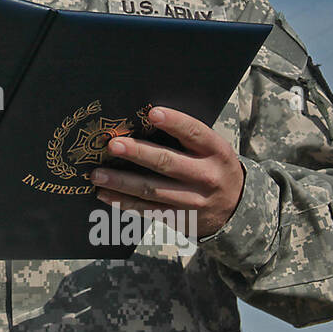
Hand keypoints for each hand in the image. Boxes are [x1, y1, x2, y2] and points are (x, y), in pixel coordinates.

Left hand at [88, 106, 244, 237]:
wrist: (236, 209)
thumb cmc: (213, 167)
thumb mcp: (211, 150)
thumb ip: (185, 138)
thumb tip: (140, 120)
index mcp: (216, 151)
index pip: (195, 132)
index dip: (174, 122)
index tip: (152, 113)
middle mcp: (206, 176)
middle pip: (168, 162)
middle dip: (138, 153)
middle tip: (113, 145)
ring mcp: (193, 200)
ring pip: (152, 190)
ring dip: (121, 182)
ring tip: (96, 174)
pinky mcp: (180, 218)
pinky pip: (148, 210)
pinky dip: (124, 202)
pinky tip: (104, 194)